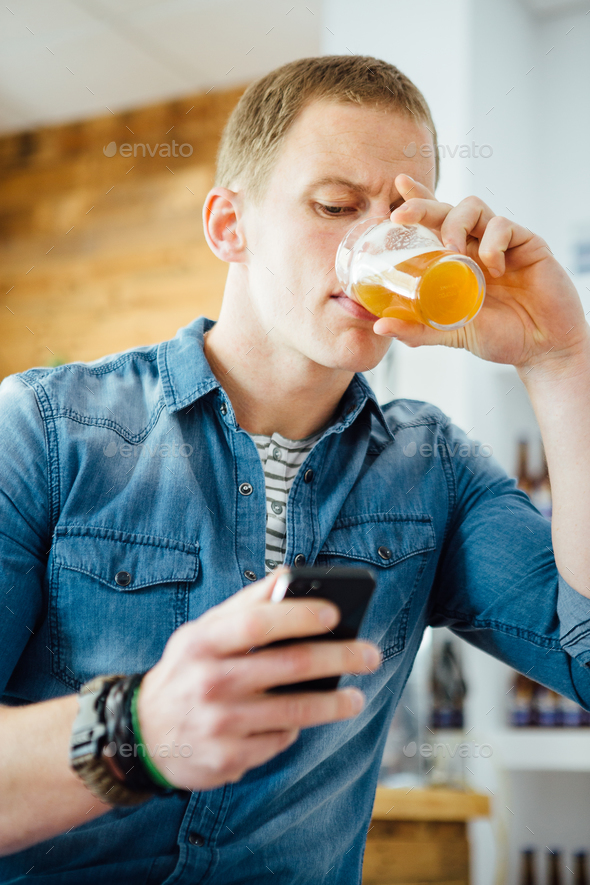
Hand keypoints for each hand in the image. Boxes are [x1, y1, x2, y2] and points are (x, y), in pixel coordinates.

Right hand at [136, 569, 379, 790]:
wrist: (143, 733)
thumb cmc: (187, 669)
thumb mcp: (202, 630)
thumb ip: (246, 604)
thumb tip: (293, 576)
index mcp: (203, 642)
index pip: (256, 623)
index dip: (298, 616)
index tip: (335, 612)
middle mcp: (210, 682)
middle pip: (288, 666)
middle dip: (339, 658)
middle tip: (370, 655)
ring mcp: (219, 724)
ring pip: (294, 712)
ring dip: (334, 703)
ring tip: (356, 697)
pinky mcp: (228, 760)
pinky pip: (279, 741)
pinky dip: (296, 729)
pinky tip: (303, 721)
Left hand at [373, 174, 589, 374]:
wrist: (543, 348)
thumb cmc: (500, 337)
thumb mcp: (451, 334)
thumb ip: (418, 329)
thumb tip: (379, 326)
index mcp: (456, 261)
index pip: (432, 224)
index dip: (417, 201)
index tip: (396, 185)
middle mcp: (475, 246)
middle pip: (446, 210)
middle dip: (422, 205)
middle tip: (402, 215)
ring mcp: (501, 242)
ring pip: (473, 207)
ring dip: (455, 224)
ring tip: (452, 251)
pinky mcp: (526, 243)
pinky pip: (503, 226)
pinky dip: (492, 244)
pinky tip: (494, 270)